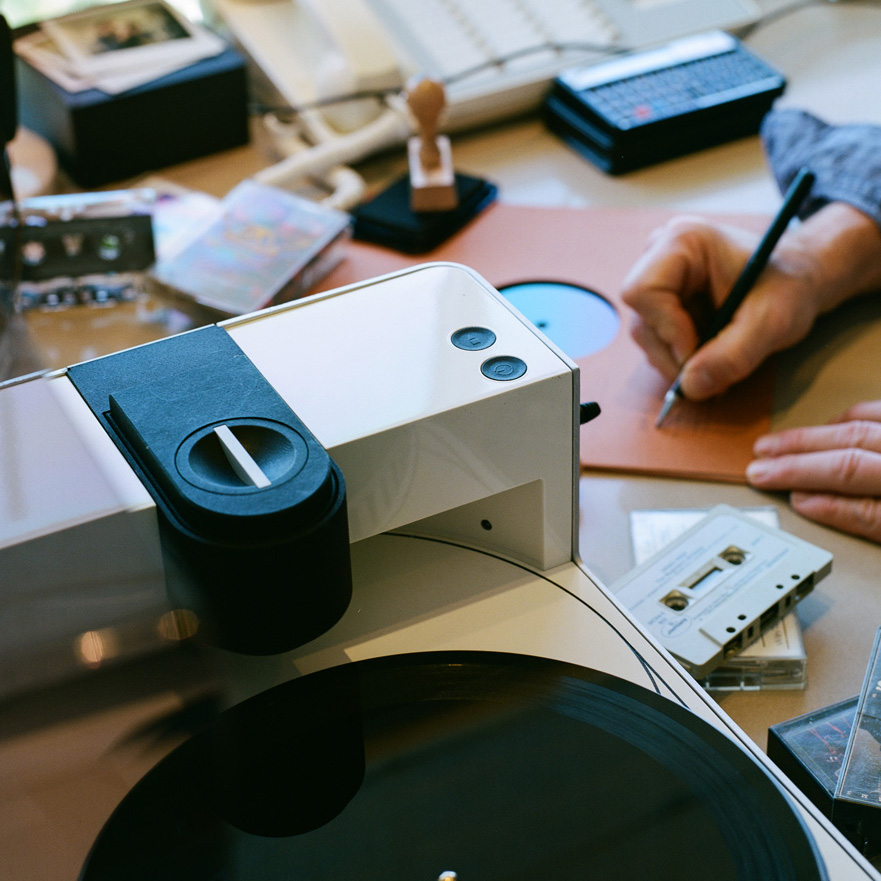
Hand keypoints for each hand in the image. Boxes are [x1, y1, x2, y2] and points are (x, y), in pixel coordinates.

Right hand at [620, 203, 880, 399]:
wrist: (797, 280)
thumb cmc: (789, 286)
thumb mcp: (772, 323)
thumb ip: (733, 356)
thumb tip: (689, 387)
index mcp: (683, 242)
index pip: (642, 292)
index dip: (667, 330)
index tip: (698, 353)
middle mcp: (659, 255)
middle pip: (642, 320)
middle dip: (674, 355)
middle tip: (713, 371)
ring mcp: (657, 279)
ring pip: (646, 335)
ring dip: (679, 360)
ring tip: (719, 361)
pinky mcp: (660, 300)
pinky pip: (656, 339)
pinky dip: (680, 357)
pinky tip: (710, 352)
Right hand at [746, 401, 880, 542]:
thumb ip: (869, 520)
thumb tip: (811, 503)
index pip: (860, 499)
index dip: (815, 494)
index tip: (780, 493)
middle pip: (850, 459)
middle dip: (797, 462)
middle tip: (759, 466)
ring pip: (859, 428)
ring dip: (811, 437)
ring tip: (776, 444)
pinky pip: (876, 412)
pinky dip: (847, 418)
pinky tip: (828, 427)